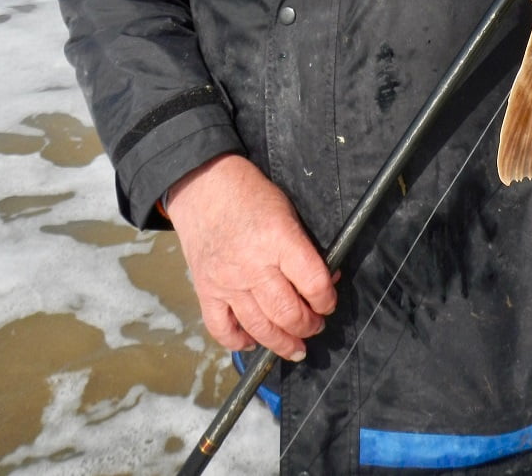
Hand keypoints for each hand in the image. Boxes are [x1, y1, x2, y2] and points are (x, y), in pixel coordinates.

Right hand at [166, 154, 336, 360]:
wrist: (203, 184)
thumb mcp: (287, 212)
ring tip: (295, 347)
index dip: (327, 299)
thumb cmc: (250, 194)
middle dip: (308, 326)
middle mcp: (252, 265)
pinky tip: (252, 342)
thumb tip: (323, 280)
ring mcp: (227, 282)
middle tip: (315, 326)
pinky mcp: (206, 290)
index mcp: (278, 239)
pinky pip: (222, 329)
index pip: (313, 283)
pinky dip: (239, 341)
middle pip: (288, 313)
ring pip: (260, 328)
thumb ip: (303, 248)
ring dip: (282, 343)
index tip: (328, 302)